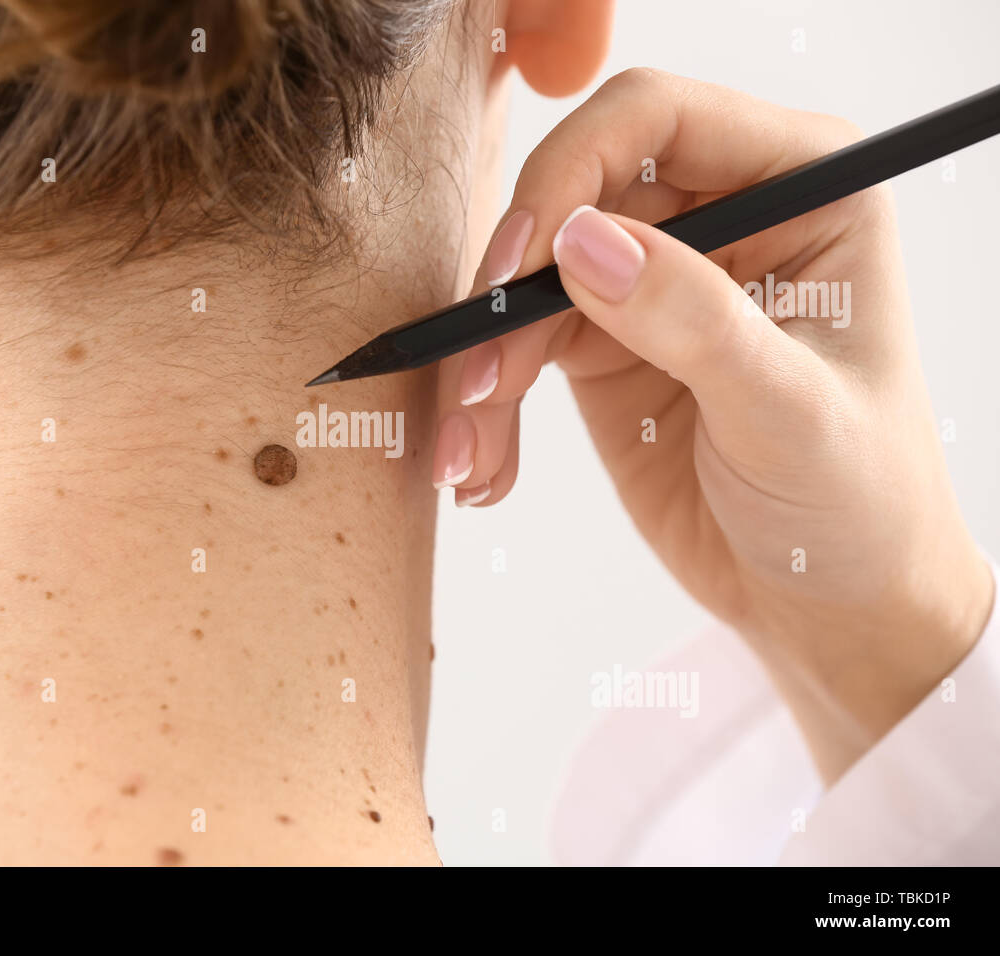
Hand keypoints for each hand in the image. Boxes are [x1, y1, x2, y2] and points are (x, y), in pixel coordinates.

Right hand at [434, 69, 993, 780]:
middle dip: (510, 290)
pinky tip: (483, 467)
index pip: (657, 119)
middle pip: (572, 196)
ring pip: (528, 281)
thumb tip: (580, 241)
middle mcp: (720, 218)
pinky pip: (515, 350)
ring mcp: (655, 282)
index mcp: (800, 189)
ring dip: (482, 363)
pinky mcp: (605, 347)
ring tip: (468, 451)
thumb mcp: (787, 412)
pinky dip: (486, 406)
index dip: (572, 174)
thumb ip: (692, 319)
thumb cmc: (855, 502)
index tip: (522, 265)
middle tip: (477, 377)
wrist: (831, 603)